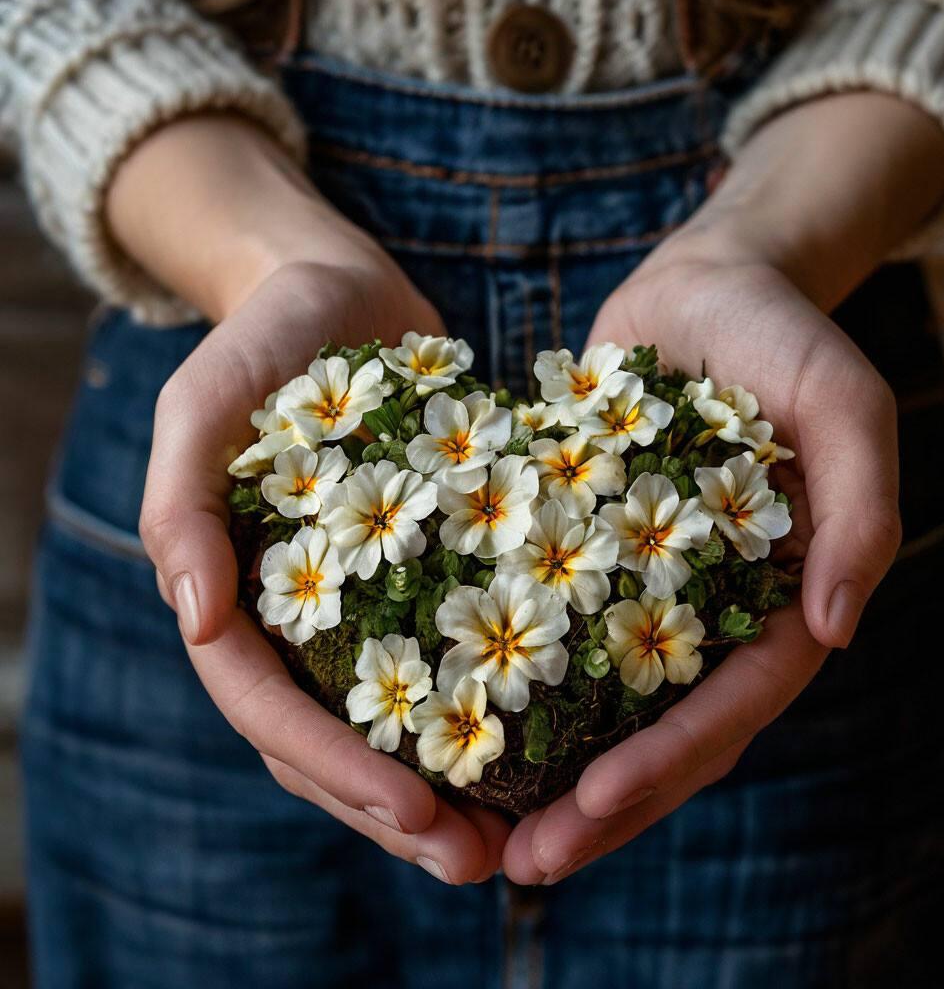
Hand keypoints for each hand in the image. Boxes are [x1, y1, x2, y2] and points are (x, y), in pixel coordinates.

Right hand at [140, 259, 508, 883]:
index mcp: (235, 597)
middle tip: (483, 864)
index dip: (337, 771)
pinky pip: (448, 655)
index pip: (270, 710)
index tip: (419, 815)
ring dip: (448, 786)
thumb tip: (195, 620)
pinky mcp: (420, 572)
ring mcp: (359, 602)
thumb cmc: (266, 341)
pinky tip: (548, 741)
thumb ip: (181, 506)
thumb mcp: (204, 405)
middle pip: (333, 742)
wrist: (338, 292)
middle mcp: (296, 617)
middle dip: (398, 811)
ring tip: (521, 839)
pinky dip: (484, 707)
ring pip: (395, 721)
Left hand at [502, 251, 900, 883]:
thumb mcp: (844, 405)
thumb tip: (838, 627)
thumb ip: (858, 511)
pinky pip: (543, 627)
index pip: (730, 706)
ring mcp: (640, 590)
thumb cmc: (783, 336)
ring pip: (593, 701)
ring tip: (467, 827)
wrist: (704, 287)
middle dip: (597, 804)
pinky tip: (438, 715)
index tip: (592, 807)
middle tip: (519, 866)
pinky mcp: (581, 553)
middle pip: (657, 729)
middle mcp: (706, 613)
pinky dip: (502, 677)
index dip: (668, 762)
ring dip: (540, 770)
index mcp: (776, 601)